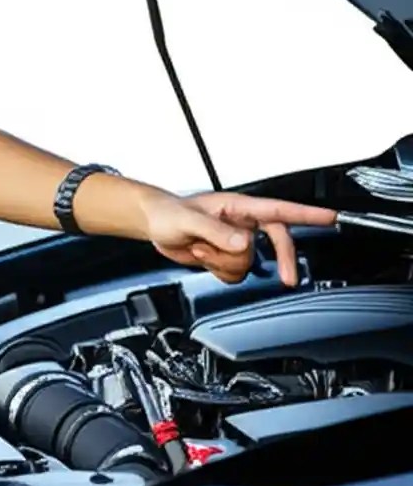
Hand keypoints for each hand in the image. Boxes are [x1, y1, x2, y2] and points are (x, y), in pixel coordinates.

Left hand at [140, 191, 337, 284]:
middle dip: (281, 260)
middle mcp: (241, 224)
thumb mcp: (190, 220)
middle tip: (288, 278)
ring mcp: (234, 242)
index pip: (280, 211)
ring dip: (225, 262)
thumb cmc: (168, 212)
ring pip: (250, 262)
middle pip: (278, 243)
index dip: (308, 214)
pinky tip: (203, 256)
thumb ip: (217, 232)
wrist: (153, 225)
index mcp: (239, 207)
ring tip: (202, 246)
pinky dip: (219, 270)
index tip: (331, 217)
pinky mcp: (224, 257)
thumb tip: (244, 243)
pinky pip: (234, 273)